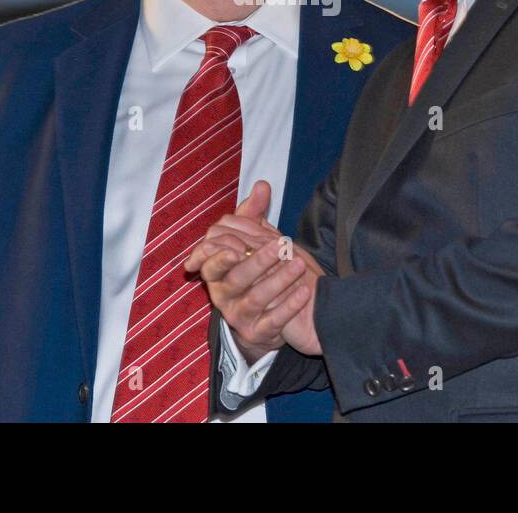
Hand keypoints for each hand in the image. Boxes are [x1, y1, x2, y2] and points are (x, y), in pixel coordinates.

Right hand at [183, 181, 317, 359]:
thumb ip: (253, 216)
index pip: (212, 261)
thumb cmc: (257, 273)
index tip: (241, 244)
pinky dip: (289, 307)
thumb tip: (262, 184)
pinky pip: (273, 322)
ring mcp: (240, 316)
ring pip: (255, 299)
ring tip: (299, 264)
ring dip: (279, 281)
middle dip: (257, 261)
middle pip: (236, 278)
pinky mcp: (258, 333)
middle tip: (281, 246)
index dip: (223, 254)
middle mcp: (223, 295)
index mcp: (217, 272)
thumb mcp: (253, 243)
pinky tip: (306, 292)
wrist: (267, 316)